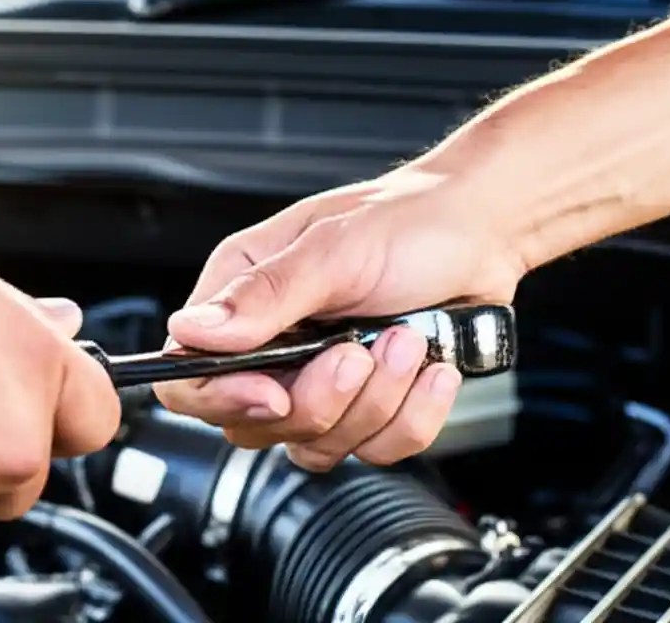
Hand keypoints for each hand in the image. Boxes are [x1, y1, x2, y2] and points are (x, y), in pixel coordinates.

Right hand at [154, 169, 524, 469]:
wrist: (483, 232)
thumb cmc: (408, 221)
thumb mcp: (332, 248)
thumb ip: (264, 296)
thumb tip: (191, 330)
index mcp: (242, 299)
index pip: (187, 376)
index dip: (220, 398)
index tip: (274, 391)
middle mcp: (271, 347)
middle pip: (255, 425)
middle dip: (321, 398)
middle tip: (359, 349)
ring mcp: (319, 382)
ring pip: (319, 444)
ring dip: (377, 401)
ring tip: (407, 340)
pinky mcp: (369, 407)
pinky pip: (378, 449)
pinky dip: (414, 413)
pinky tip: (431, 365)